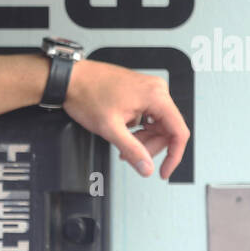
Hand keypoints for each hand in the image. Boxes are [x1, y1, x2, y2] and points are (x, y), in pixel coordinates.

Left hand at [60, 60, 189, 179]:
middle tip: (128, 155)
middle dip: (149, 147)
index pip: (179, 132)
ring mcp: (149, 89)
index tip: (164, 170)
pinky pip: (148, 116)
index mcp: (156, 96)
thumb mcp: (110, 129)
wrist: (71, 79)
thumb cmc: (87, 94)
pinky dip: (138, 130)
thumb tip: (147, 168)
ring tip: (122, 145)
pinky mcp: (140, 92)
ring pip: (157, 125)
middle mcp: (157, 90)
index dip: (173, 156)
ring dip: (142, 140)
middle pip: (167, 130)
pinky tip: (124, 133)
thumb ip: (132, 150)